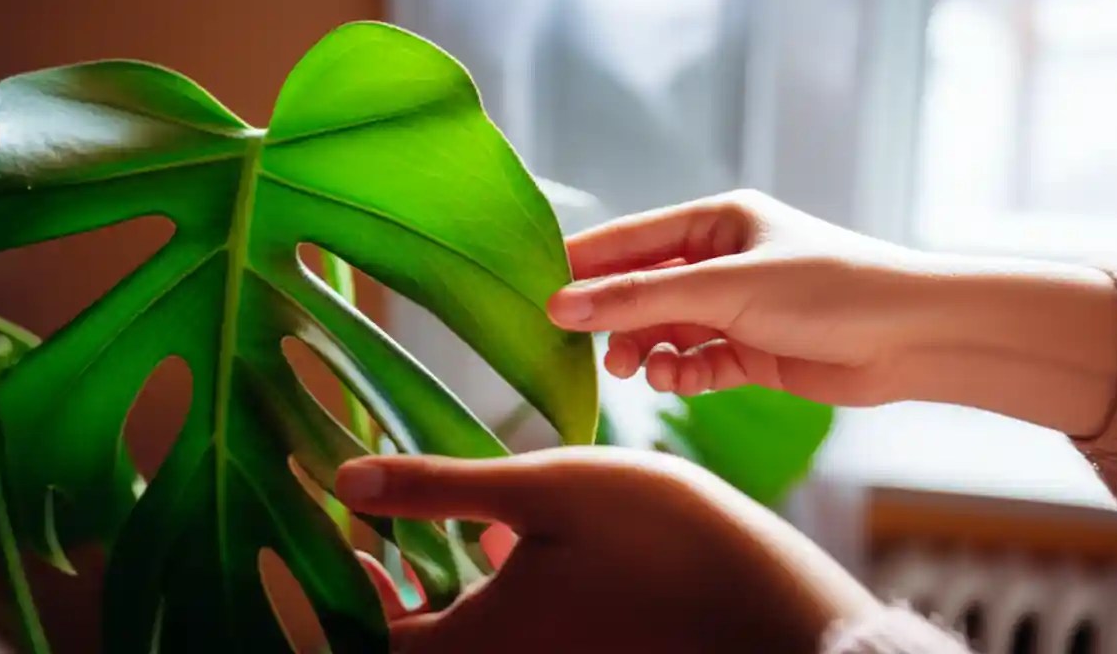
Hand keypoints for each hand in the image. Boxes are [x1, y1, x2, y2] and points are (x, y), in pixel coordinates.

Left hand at [336, 447, 877, 652]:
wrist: (777, 612)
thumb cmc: (662, 542)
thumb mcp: (545, 490)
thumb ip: (440, 490)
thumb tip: (343, 480)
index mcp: (476, 649)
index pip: (370, 641)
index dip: (339, 593)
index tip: (340, 537)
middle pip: (416, 649)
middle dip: (389, 592)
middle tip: (386, 529)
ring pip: (467, 645)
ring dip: (442, 597)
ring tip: (448, 526)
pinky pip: (513, 646)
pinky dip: (493, 608)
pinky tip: (512, 547)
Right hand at [547, 189, 1116, 434]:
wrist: (913, 338)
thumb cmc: (827, 289)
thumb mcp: (724, 287)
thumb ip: (640, 299)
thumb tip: (561, 305)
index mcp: (715, 222)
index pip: (628, 239)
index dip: (583, 265)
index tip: (537, 293)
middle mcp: (721, 261)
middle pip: (642, 289)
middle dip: (616, 320)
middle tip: (591, 350)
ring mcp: (736, 307)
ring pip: (666, 330)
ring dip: (647, 351)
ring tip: (638, 370)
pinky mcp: (753, 350)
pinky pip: (697, 361)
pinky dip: (683, 373)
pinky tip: (681, 381)